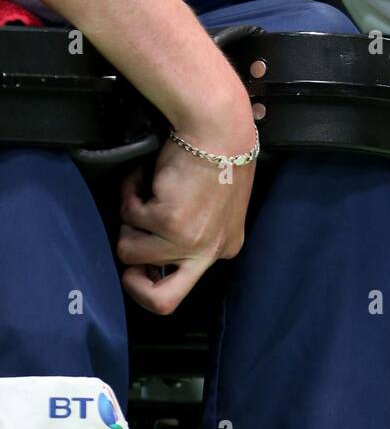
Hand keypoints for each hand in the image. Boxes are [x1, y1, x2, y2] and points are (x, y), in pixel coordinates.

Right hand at [115, 108, 258, 314]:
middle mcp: (209, 251)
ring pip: (129, 249)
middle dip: (134, 283)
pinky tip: (147, 174)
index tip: (140, 262)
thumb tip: (149, 259)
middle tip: (130, 247)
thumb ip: (192, 235)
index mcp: (224, 248)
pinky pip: (126, 214)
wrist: (219, 128)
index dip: (150, 276)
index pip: (180, 292)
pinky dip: (129, 191)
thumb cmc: (217, 157)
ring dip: (128, 218)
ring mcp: (188, 240)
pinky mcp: (168, 221)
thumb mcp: (216, 207)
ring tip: (146, 190)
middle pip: (161, 300)